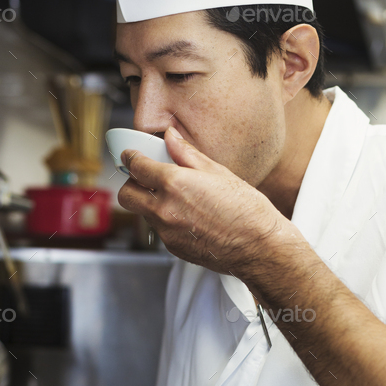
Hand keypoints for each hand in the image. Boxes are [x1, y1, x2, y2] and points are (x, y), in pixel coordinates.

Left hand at [118, 127, 290, 279]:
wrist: (259, 248)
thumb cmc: (247, 210)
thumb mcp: (218, 173)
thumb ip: (187, 154)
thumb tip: (171, 138)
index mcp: (175, 184)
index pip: (136, 167)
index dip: (131, 158)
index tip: (131, 155)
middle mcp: (164, 210)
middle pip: (126, 195)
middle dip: (131, 184)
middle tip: (145, 178)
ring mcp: (166, 232)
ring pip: (142, 213)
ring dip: (149, 203)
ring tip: (175, 197)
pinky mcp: (172, 248)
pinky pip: (159, 229)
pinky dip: (165, 220)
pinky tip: (188, 216)